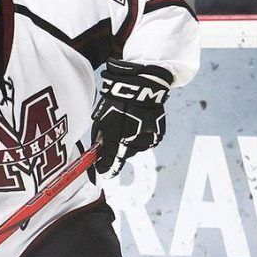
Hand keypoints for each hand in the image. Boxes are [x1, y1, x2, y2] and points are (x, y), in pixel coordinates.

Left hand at [91, 59, 172, 178]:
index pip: (109, 163)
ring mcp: (147, 139)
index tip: (102, 171)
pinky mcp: (157, 135)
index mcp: (117, 139)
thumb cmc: (117, 99)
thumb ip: (100, 139)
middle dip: (117, 151)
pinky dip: (141, 137)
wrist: (141, 85)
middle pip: (123, 156)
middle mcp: (133, 142)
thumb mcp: (102, 119)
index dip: (105, 168)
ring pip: (135, 149)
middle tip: (115, 138)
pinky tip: (138, 124)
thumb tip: (98, 152)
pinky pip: (146, 142)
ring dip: (129, 143)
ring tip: (128, 124)